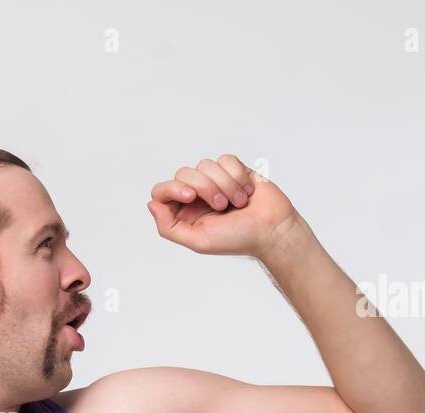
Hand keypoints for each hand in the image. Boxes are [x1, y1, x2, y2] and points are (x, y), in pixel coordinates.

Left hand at [146, 154, 298, 258]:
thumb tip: (152, 205)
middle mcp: (196, 194)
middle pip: (183, 173)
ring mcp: (215, 180)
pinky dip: (237, 176)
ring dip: (225, 185)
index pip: (162, 191)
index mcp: (184, 212)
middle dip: (205, 188)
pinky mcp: (234, 170)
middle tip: (221, 206)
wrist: (272, 229)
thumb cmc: (238, 239)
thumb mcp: (198, 241)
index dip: (173, 188)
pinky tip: (247, 192)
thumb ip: (169, 227)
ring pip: (205, 164)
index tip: (190, 197)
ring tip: (238, 202)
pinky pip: (225, 159)